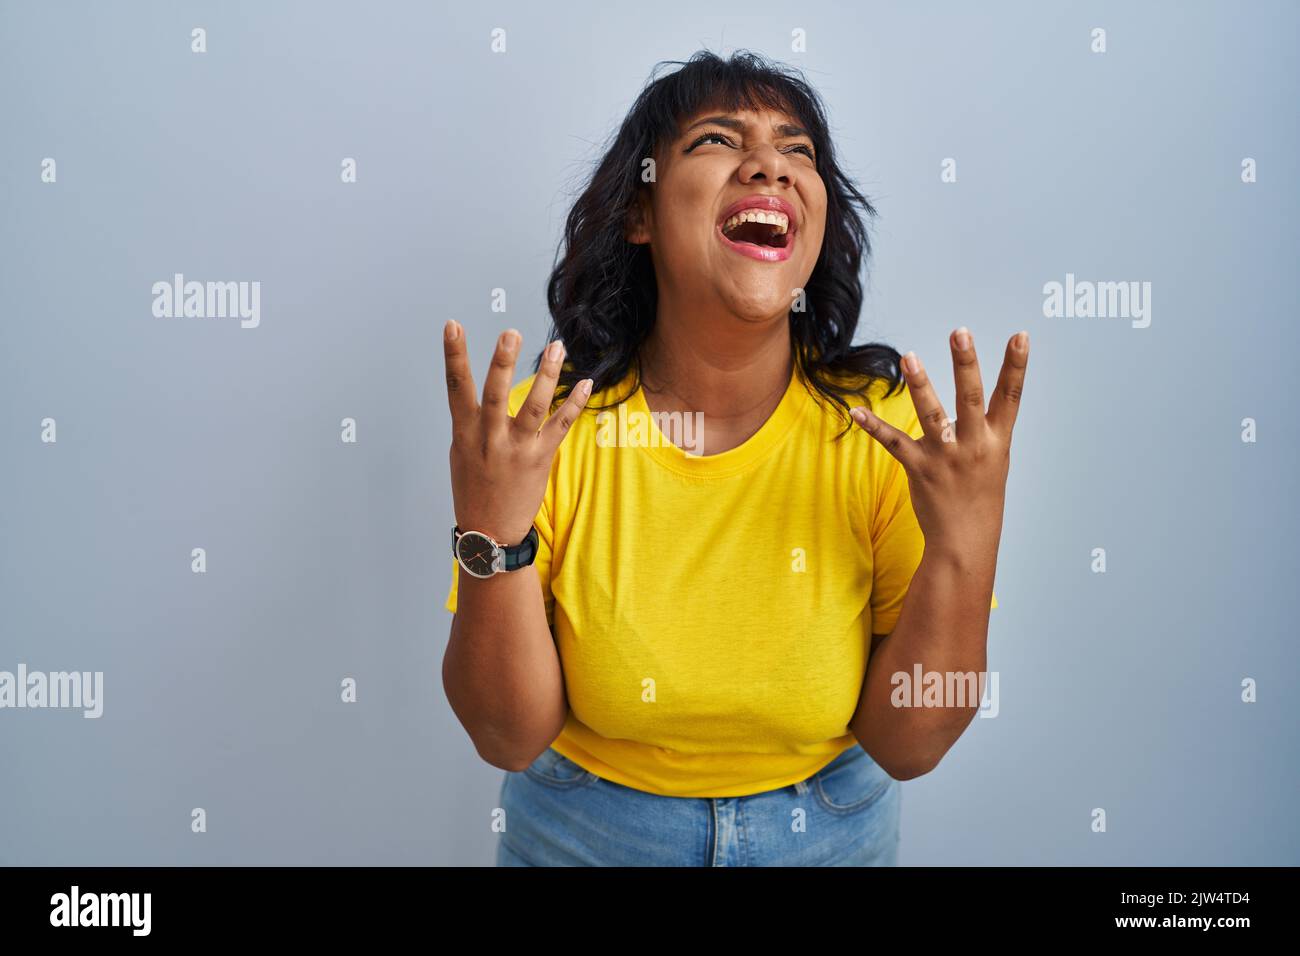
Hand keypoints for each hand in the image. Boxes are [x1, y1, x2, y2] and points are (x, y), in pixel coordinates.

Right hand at [443, 321, 591, 546]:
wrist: (488, 533)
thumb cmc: (474, 488)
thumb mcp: (462, 453)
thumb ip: (471, 422)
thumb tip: (477, 394)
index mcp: (465, 433)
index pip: (456, 387)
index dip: (453, 355)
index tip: (453, 325)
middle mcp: (489, 439)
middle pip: (494, 394)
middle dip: (502, 362)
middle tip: (510, 333)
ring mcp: (516, 449)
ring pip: (533, 406)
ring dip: (548, 375)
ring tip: (557, 347)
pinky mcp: (539, 459)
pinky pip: (560, 426)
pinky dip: (574, 403)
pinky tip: (586, 382)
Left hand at [849, 327, 1028, 555]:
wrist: (966, 543)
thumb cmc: (980, 496)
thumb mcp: (995, 460)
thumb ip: (986, 427)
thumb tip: (977, 397)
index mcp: (996, 440)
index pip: (1011, 396)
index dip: (1017, 365)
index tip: (1020, 335)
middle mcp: (974, 445)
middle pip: (970, 398)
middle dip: (966, 364)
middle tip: (960, 332)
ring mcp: (946, 457)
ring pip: (932, 415)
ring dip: (920, 384)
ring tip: (910, 356)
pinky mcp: (919, 469)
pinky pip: (893, 443)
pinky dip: (873, 426)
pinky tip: (855, 411)